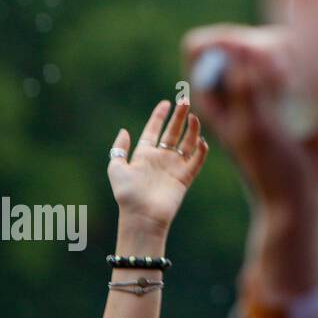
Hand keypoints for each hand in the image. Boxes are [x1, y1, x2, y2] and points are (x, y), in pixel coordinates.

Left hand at [107, 100, 207, 237]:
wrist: (142, 216)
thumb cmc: (127, 194)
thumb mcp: (116, 169)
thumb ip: (119, 149)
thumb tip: (124, 131)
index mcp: (144, 154)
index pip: (154, 130)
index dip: (160, 116)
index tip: (166, 102)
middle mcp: (161, 158)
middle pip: (173, 132)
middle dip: (180, 116)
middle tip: (185, 101)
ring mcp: (174, 167)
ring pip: (188, 143)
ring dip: (192, 130)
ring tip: (194, 117)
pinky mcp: (185, 177)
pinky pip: (197, 160)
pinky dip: (201, 150)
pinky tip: (201, 140)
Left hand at [181, 24, 317, 210]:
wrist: (302, 189)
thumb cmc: (271, 166)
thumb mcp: (254, 128)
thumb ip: (244, 87)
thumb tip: (238, 45)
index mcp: (212, 95)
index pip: (201, 46)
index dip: (224, 42)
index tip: (250, 59)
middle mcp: (234, 86)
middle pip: (240, 40)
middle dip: (263, 49)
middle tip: (281, 77)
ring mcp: (262, 87)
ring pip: (270, 46)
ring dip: (287, 57)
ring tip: (297, 84)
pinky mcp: (289, 90)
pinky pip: (293, 61)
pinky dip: (302, 66)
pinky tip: (310, 88)